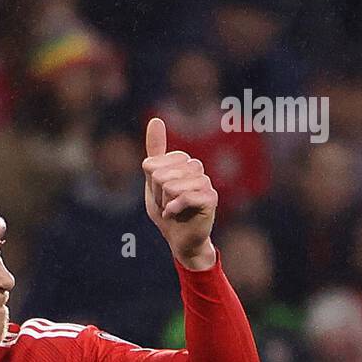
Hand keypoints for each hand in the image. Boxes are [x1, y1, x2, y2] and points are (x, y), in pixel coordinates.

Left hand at [142, 117, 217, 269]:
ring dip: (166, 204)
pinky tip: (176, 215)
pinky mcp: (210, 198)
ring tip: (174, 211)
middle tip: (168, 205)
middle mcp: (195, 167)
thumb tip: (156, 119)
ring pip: (171, 186)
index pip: (152, 165)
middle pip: (160, 176)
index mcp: (182, 161)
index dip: (150, 186)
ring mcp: (205, 181)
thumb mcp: (153, 183)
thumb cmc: (168, 213)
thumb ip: (154, 153)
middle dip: (157, 196)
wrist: (181, 242)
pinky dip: (173, 210)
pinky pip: (183, 197)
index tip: (160, 196)